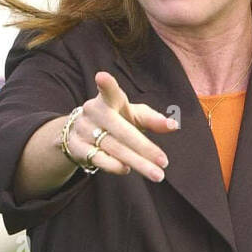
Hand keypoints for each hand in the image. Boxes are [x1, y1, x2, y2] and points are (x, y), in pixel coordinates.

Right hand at [63, 71, 177, 181]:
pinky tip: (127, 169)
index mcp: (108, 100)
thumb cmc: (116, 120)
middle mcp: (93, 112)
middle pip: (122, 131)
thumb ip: (153, 120)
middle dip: (145, 148)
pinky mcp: (77, 147)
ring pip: (114, 148)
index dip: (106, 85)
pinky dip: (114, 166)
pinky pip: (98, 159)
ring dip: (137, 162)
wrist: (80, 133)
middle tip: (164, 162)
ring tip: (156, 174)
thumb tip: (174, 125)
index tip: (101, 77)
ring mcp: (84, 130)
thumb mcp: (133, 116)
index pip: (108, 92)